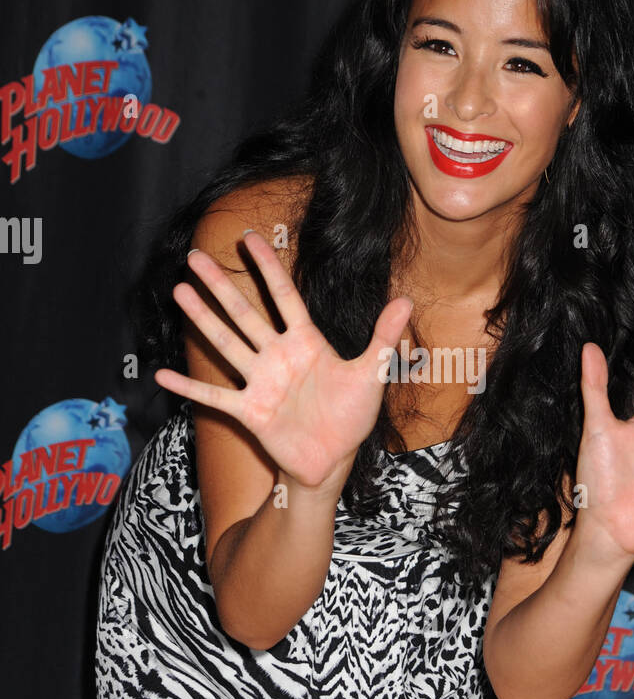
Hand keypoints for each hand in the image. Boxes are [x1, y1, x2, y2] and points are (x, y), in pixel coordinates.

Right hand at [154, 230, 411, 489]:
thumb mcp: (372, 374)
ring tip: (179, 291)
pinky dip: (188, 386)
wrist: (333, 461)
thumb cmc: (352, 416)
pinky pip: (213, 395)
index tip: (249, 237)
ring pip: (225, 343)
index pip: (283, 296)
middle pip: (244, 312)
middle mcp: (277, 356)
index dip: (268, 266)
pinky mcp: (249, 411)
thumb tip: (406, 299)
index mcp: (306, 342)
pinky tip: (161, 374)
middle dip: (220, 285)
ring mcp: (260, 382)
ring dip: (202, 319)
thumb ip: (383, 338)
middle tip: (195, 256)